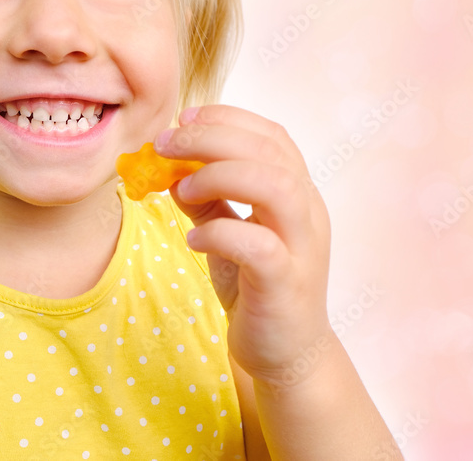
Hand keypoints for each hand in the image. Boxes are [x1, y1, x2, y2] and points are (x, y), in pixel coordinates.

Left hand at [156, 105, 332, 385]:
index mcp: (297, 194)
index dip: (227, 119)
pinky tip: (194, 240)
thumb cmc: (258, 289)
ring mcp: (302, 247)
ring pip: (277, 187)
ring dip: (221, 176)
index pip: (272, 136)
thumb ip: (208, 202)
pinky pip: (259, 245)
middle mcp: (308, 213)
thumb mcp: (229, 236)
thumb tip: (172, 171)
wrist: (286, 355)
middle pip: (271, 152)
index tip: (182, 120)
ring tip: (181, 189)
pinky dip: (220, 233)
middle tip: (164, 145)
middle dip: (212, 138)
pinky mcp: (286, 284)